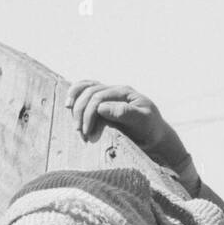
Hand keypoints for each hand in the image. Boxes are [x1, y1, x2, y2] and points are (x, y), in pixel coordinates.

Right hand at [65, 81, 186, 168]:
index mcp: (124, 92)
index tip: (88, 134)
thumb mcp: (143, 121)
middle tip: (80, 133)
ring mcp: (109, 94)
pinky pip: (86, 91)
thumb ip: (125, 113)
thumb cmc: (150, 129)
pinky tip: (69, 104)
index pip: (99, 98)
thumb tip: (101, 108)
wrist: (154, 135)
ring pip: (85, 89)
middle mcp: (115, 90)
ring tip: (76, 125)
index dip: (89, 114)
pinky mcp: (104, 101)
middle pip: (90, 93)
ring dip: (76, 106)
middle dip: (81, 113)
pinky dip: (76, 95)